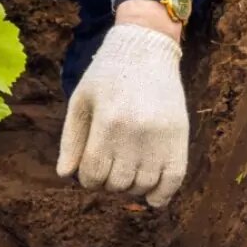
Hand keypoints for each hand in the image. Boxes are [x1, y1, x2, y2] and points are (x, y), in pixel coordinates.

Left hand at [57, 17, 187, 207]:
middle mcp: (137, 133)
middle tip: (108, 167)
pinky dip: (161, 194)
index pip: (93, 174)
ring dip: (131, 186)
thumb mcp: (80, 102)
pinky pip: (174, 179)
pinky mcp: (181, 137)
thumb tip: (65, 175)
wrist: (146, 49)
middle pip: (118, 183)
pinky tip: (151, 196)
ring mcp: (162, 136)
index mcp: (108, 123)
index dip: (87, 179)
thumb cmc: (105, 76)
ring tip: (126, 171)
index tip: (89, 169)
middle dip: (108, 182)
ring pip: (143, 185)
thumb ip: (71, 140)